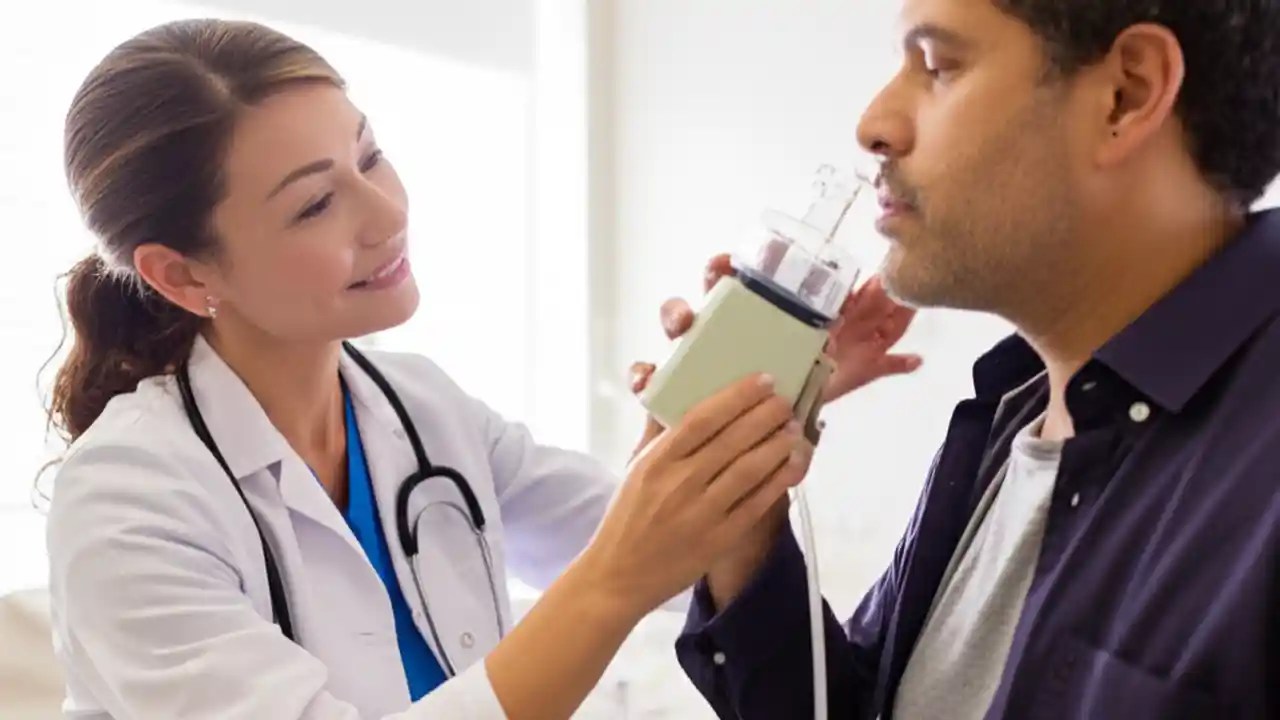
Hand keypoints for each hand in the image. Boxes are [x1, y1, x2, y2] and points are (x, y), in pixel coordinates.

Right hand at [580, 374, 812, 618]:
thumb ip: (657, 427)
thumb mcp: (635, 466)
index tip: (762, 380)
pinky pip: (757, 503)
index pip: (702, 419)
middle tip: (785, 401)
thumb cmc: (628, 514)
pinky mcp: (720, 539)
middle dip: (766, 415)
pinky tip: (794, 463)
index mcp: (656, 460)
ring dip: (778, 445)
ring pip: (750, 469)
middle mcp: (680, 483)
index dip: (737, 397)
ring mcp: (702, 513)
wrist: (619, 575)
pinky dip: (779, 480)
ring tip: (794, 428)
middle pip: (732, 440)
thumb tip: (665, 381)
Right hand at [657, 255, 921, 405]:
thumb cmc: (788, 404)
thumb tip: (915, 356)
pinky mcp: (674, 389)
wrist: (754, 448)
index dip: (738, 265)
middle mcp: (725, 332)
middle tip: (714, 276)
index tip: (738, 257)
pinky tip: (644, 376)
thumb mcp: (835, 382)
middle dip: (711, 278)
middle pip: (709, 294)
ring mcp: (696, 357)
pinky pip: (649, 376)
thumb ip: (871, 363)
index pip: (747, 282)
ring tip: (681, 323)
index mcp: (763, 323)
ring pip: (675, 324)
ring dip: (675, 315)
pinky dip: (642, 373)